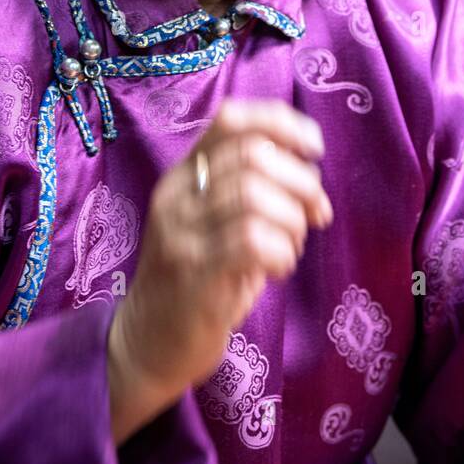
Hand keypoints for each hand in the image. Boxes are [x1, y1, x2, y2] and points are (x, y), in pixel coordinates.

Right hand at [107, 97, 330, 442]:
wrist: (146, 343)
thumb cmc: (196, 278)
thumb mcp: (214, 222)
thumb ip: (249, 190)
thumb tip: (310, 176)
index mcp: (183, 175)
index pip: (229, 119)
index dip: (280, 123)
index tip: (313, 147)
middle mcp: (177, 197)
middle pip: (252, 156)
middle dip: (300, 181)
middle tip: (316, 213)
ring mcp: (181, 234)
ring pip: (256, 198)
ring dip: (292, 222)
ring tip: (290, 247)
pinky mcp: (194, 274)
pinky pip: (252, 242)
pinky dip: (281, 252)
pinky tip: (278, 269)